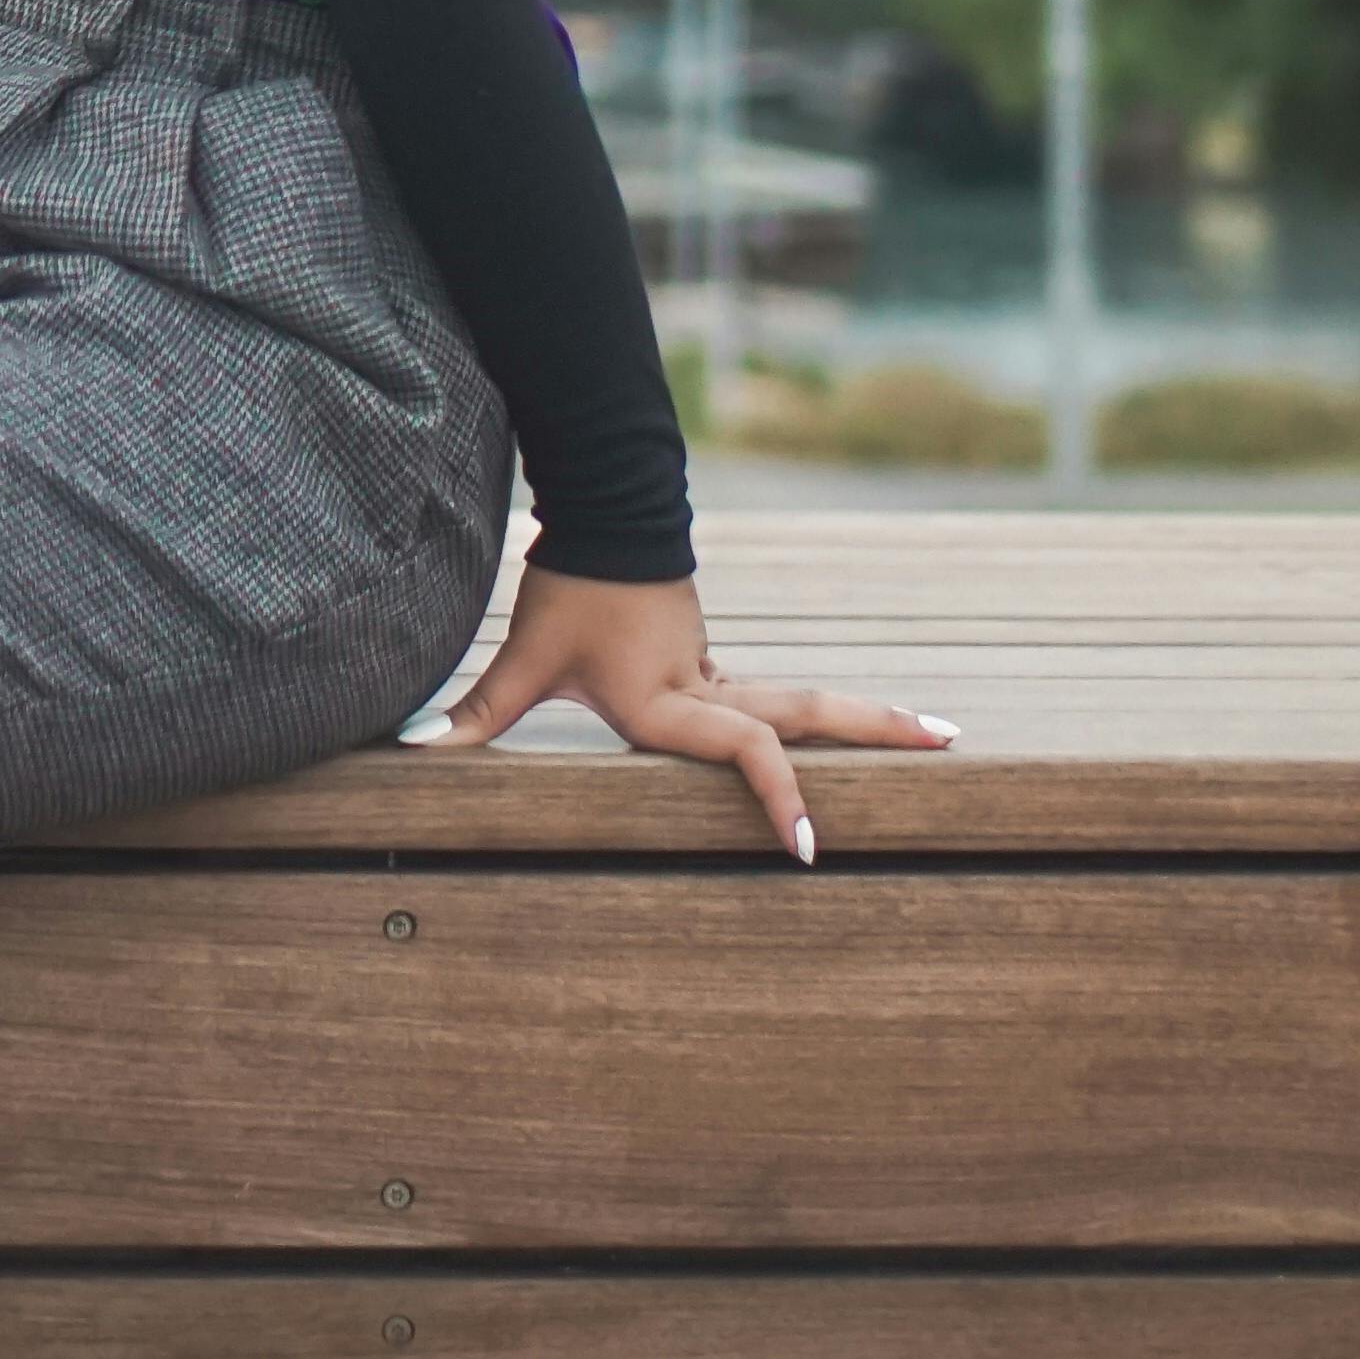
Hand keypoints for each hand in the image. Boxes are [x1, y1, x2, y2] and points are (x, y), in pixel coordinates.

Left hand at [403, 562, 958, 866]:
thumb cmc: (565, 587)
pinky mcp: (709, 663)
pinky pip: (768, 702)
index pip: (742, 749)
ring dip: (864, 720)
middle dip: (876, 732)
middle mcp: (707, 688)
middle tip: (950, 746)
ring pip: (802, 702)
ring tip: (934, 736)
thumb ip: (473, 713)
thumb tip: (409, 748)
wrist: (600, 510)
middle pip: (807, 713)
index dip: (779, 794)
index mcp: (669, 699)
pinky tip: (853, 736)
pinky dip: (818, 722)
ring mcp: (716, 672)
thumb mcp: (522, 656)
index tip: (810, 848)